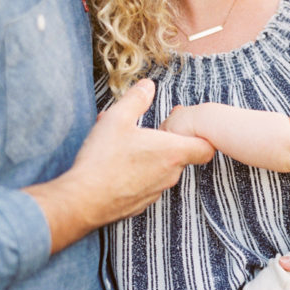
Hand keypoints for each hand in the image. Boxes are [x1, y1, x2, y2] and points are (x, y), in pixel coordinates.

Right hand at [26, 79, 213, 251]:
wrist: (83, 201)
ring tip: (123, 142)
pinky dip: (138, 171)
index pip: (206, 148)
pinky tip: (115, 162)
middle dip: (166, 141)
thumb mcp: (117, 118)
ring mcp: (156, 191)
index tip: (184, 127)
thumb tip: (148, 85)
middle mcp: (169, 175)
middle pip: (181, 155)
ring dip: (148, 154)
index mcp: (172, 152)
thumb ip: (136, 99)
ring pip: (160, 168)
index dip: (200, 136)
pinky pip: (146, 182)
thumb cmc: (103, 160)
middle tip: (147, 130)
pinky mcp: (141, 203)